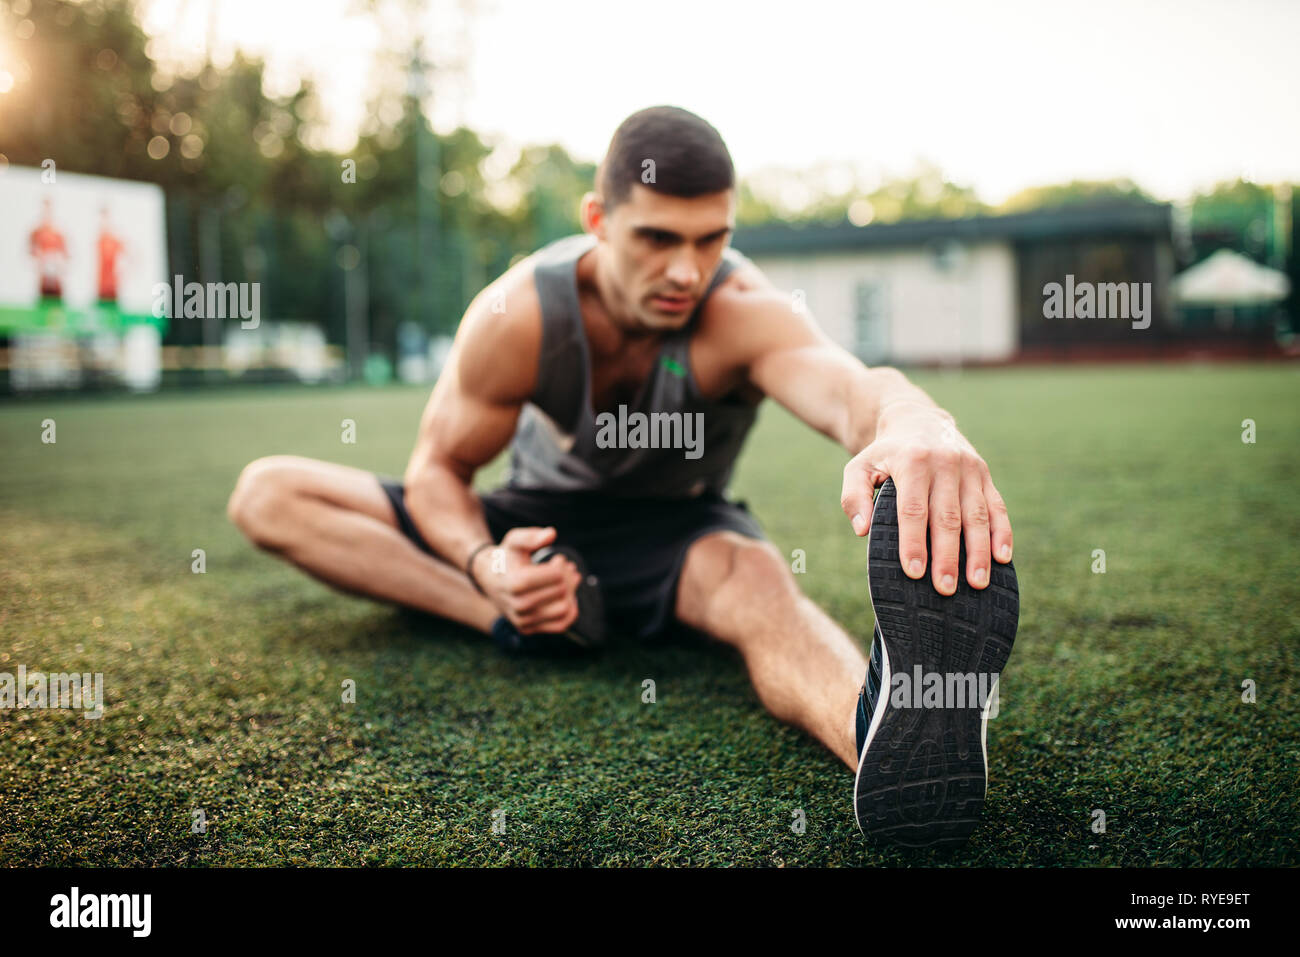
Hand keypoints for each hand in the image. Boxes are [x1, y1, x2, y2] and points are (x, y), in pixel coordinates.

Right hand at [470, 526, 581, 633]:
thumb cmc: (506, 557)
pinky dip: (569, 610)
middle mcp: (518, 606)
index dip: (561, 565)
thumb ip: (531, 536)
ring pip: (564, 609)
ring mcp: (523, 621)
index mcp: (515, 583)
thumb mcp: (514, 541)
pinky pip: (561, 625)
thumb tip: (551, 534)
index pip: (556, 576)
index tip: (557, 559)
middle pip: (562, 591)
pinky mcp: (528, 630)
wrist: (489, 579)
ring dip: (571, 592)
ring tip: (565, 580)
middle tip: (562, 568)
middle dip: (567, 576)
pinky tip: (565, 596)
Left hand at [840, 401, 1012, 593]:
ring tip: (977, 584)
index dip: (914, 542)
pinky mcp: (985, 474)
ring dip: (979, 552)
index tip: (914, 572)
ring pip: (977, 514)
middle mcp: (945, 463)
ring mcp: (969, 468)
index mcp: (913, 462)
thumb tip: (862, 530)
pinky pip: (997, 506)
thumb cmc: (885, 455)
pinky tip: (1002, 558)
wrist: (919, 420)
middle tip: (945, 589)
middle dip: (947, 556)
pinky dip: (1002, 533)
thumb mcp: (859, 467)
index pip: (913, 509)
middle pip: (947, 517)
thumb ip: (854, 496)